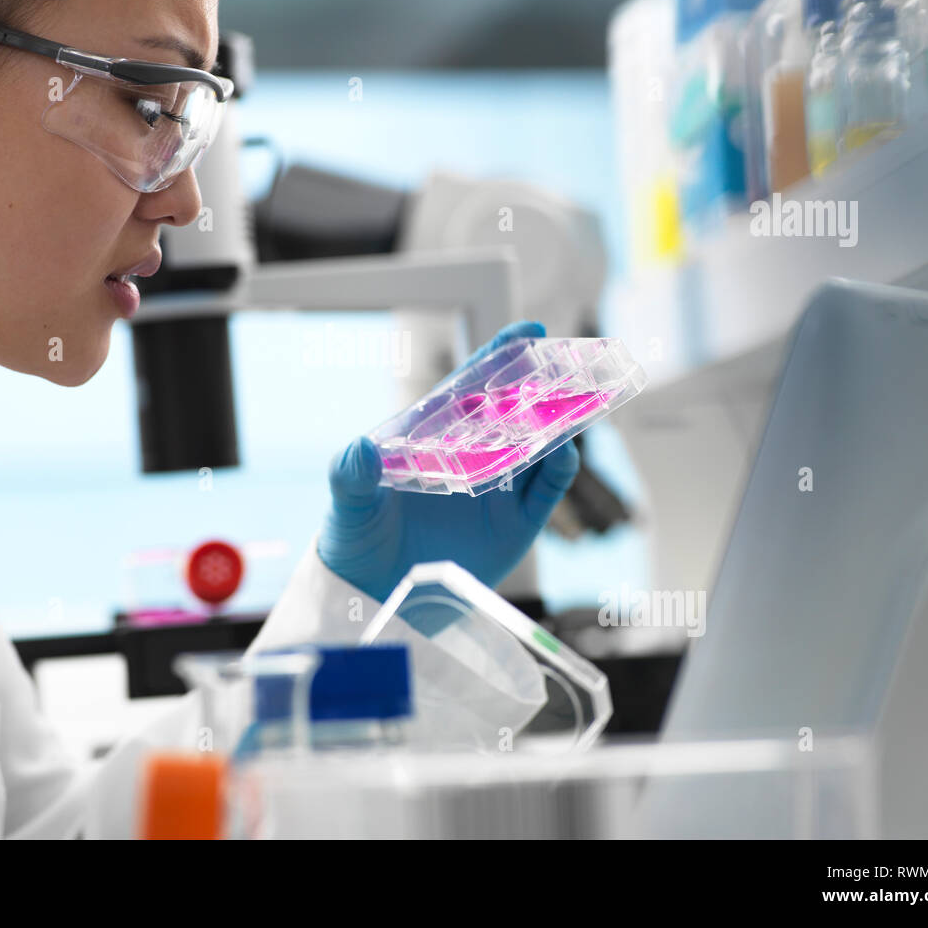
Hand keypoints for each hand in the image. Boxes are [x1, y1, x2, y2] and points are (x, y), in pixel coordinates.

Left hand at [319, 320, 580, 603]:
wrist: (373, 594)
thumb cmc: (355, 538)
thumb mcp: (348, 503)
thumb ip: (351, 475)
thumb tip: (360, 449)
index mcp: (433, 438)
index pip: (471, 390)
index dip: (500, 360)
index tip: (529, 333)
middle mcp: (470, 457)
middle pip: (515, 412)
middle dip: (543, 385)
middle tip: (568, 360)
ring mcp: (496, 490)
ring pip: (540, 447)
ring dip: (560, 423)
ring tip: (578, 401)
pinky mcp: (514, 526)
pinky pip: (546, 492)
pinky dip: (559, 470)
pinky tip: (565, 452)